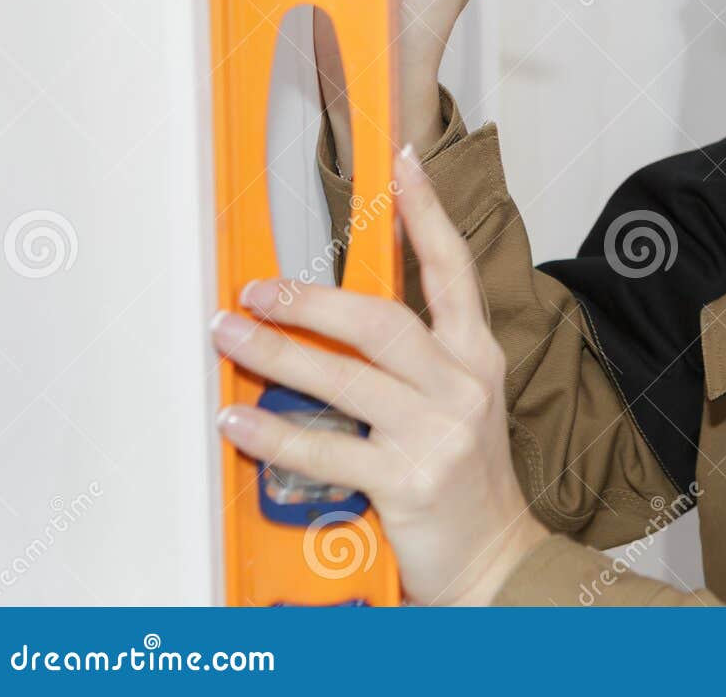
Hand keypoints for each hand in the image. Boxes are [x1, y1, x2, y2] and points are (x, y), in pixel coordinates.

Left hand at [210, 143, 546, 604]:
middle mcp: (463, 385)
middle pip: (382, 321)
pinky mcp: (409, 480)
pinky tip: (238, 421)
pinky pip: (326, 446)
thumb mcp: (458, 403)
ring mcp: (438, 432)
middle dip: (311, 299)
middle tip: (256, 289)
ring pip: (347, 377)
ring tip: (229, 338)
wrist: (496, 560)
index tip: (403, 164)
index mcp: (477, 358)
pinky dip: (273, 432)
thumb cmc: (466, 479)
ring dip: (277, 353)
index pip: (452, 270)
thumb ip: (414, 360)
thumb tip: (338, 317)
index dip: (427, 213)